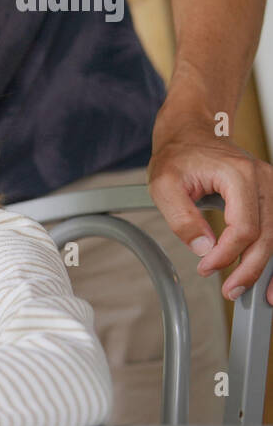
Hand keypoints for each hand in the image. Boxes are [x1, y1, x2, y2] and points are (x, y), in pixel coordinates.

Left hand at [149, 112, 272, 304]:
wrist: (191, 133)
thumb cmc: (177, 156)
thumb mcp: (163, 185)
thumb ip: (182, 218)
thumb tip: (203, 248)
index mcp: (239, 174)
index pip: (243, 226)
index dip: (227, 254)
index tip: (206, 268)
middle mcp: (264, 179)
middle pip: (268, 234)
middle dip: (250, 268)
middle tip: (231, 291)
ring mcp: (271, 187)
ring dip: (267, 266)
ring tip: (252, 291)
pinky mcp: (270, 196)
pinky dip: (272, 253)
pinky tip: (269, 278)